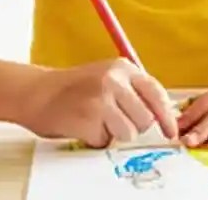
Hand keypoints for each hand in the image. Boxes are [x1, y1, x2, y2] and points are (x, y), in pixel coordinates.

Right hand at [17, 59, 178, 147]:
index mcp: (123, 67)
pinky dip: (95, 139)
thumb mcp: (107, 76)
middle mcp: (114, 80)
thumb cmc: (74, 88)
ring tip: (96, 120)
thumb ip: (132, 90)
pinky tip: (82, 125)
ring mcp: (101, 99)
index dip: (167, 116)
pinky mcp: (88, 118)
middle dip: (133, 126)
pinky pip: (105, 141)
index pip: (157, 93)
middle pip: (146, 119)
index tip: (171, 131)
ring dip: (114, 133)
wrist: (36, 92)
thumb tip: (161, 114)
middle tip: (113, 119)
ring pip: (129, 133)